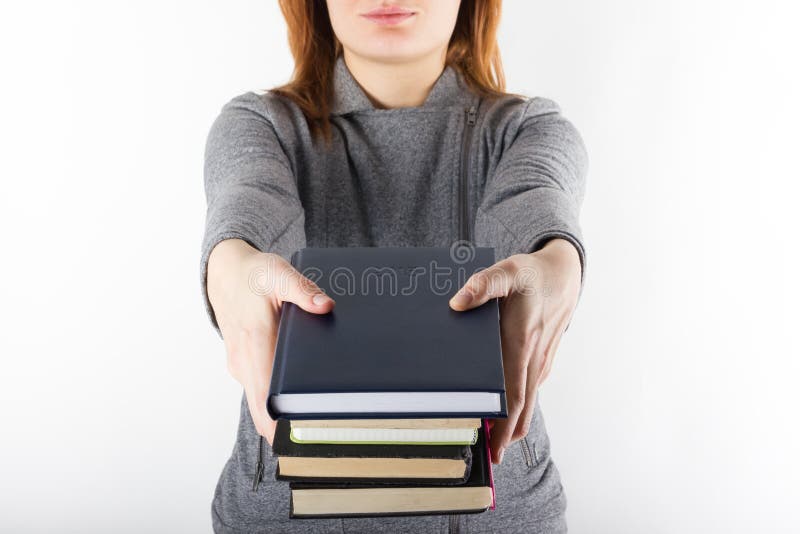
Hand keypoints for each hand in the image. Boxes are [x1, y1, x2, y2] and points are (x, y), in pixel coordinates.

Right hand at [207, 239, 334, 444]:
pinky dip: (276, 397)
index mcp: (253, 343)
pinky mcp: (245, 365)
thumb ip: (302, 290)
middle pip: (262, 408)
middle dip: (286, 426)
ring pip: (261, 400)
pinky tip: (301, 399)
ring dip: (282, 412)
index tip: (296, 440)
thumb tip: (325, 305)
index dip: (276, 425)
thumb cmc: (253, 275)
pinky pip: (260, 389)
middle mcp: (244, 361)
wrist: (225, 272)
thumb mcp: (279, 274)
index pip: (262, 397)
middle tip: (318, 438)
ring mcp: (242, 365)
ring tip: (318, 421)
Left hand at [449, 239, 580, 463]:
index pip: (514, 392)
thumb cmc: (533, 274)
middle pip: (522, 405)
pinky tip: (504, 408)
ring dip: (513, 420)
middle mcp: (534, 356)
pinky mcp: (542, 357)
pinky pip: (530, 386)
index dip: (504, 423)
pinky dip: (519, 403)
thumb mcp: (508, 271)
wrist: (565, 273)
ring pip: (528, 398)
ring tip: (494, 440)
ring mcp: (540, 359)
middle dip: (507, 433)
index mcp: (522, 341)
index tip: (495, 446)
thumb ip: (483, 285)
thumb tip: (457, 303)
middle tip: (492, 456)